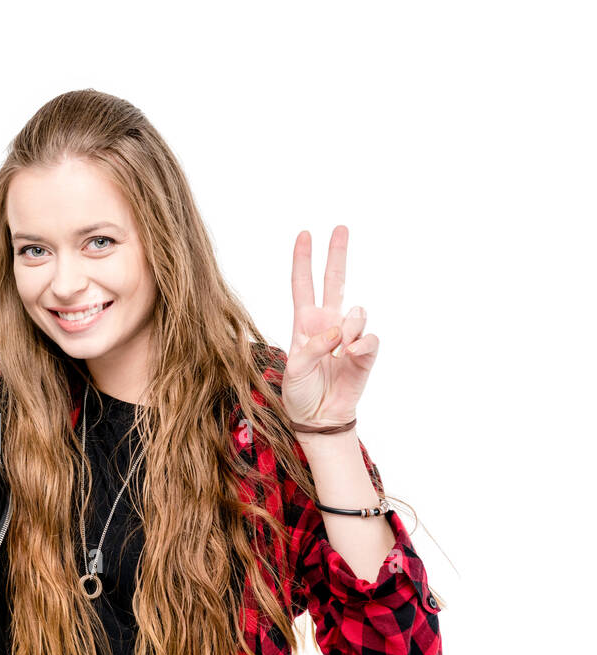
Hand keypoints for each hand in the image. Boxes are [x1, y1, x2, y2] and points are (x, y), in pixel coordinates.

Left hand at [281, 225, 377, 430]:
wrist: (318, 418)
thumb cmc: (300, 393)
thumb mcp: (294, 370)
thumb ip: (312, 347)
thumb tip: (338, 330)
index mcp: (305, 324)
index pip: (303, 285)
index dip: (303, 261)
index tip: (305, 235)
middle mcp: (328, 324)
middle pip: (334, 281)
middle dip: (337, 254)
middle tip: (340, 227)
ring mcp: (349, 337)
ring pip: (357, 312)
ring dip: (349, 328)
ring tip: (339, 351)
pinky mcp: (365, 353)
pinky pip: (369, 338)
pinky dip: (361, 344)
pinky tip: (351, 355)